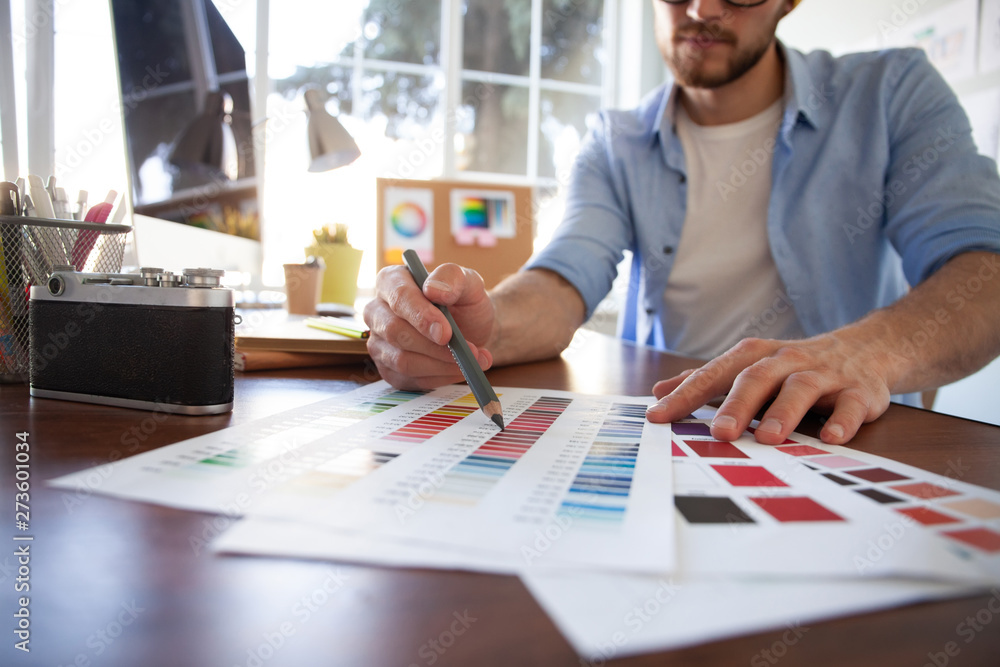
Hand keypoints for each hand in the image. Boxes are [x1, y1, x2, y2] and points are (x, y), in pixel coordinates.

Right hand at [363, 262, 495, 389]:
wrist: (471, 328)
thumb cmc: (463, 302)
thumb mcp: (468, 282)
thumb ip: (452, 278)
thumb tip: (433, 289)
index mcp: (392, 281)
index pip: (399, 297)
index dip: (421, 315)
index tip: (446, 332)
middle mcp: (378, 311)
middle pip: (395, 332)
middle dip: (433, 346)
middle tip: (467, 351)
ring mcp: (379, 342)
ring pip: (401, 360)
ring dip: (441, 364)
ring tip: (472, 360)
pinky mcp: (387, 368)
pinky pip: (408, 379)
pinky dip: (439, 377)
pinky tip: (459, 369)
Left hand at [644, 334, 895, 444]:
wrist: (866, 348)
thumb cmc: (794, 365)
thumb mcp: (750, 366)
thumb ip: (707, 381)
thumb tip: (660, 391)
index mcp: (755, 356)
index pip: (715, 374)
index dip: (686, 394)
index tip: (659, 415)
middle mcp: (786, 361)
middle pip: (757, 378)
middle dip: (737, 405)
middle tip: (719, 433)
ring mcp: (823, 375)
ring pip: (801, 389)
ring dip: (784, 412)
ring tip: (768, 437)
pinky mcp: (859, 391)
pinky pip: (851, 405)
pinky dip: (842, 421)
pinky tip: (831, 438)